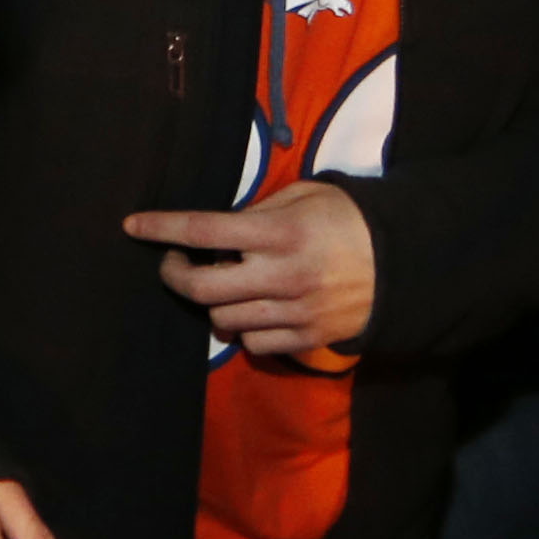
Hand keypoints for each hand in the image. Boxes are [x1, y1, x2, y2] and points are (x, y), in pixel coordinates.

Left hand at [134, 179, 379, 358]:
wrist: (406, 264)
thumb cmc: (348, 219)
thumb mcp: (305, 196)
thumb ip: (258, 212)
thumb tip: (218, 234)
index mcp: (279, 233)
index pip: (204, 231)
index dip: (162, 228)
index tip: (133, 226)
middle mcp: (281, 275)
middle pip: (201, 288)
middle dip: (174, 276)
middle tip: (175, 263)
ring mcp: (293, 312)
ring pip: (222, 319)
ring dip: (213, 301)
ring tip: (225, 283)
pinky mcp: (306, 339)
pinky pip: (253, 342)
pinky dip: (244, 327)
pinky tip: (254, 308)